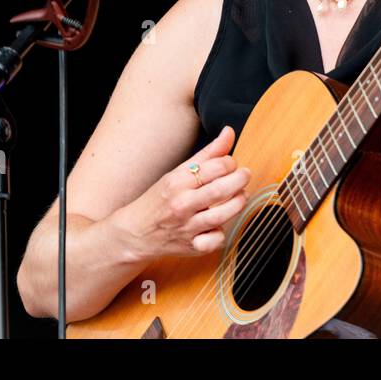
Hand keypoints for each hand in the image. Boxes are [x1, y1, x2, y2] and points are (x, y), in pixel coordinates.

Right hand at [115, 125, 250, 260]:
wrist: (135, 233)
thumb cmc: (160, 199)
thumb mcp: (179, 172)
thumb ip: (208, 154)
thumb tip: (229, 132)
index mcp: (178, 182)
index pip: (215, 167)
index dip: (230, 162)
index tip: (231, 164)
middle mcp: (182, 204)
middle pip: (221, 190)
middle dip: (240, 179)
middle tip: (245, 175)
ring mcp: (187, 227)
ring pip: (223, 214)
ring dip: (239, 202)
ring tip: (240, 195)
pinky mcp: (193, 247)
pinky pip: (216, 240)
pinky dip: (221, 233)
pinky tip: (219, 224)